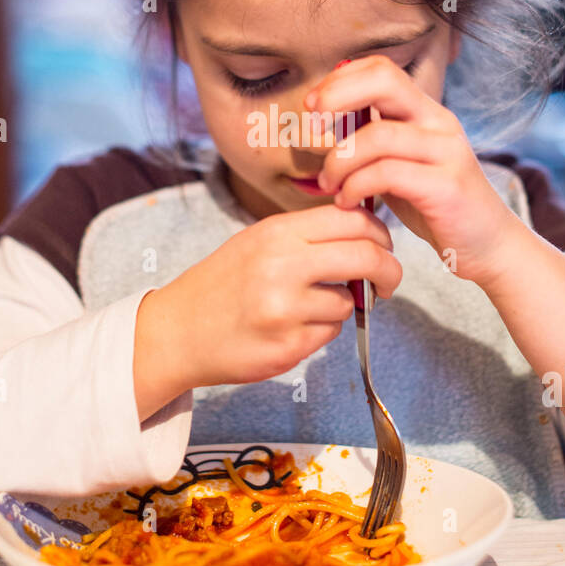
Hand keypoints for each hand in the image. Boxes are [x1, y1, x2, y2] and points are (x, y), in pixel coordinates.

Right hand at [134, 203, 401, 408]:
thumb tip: (366, 235)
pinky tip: (288, 329)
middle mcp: (282, 266)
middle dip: (388, 270)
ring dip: (340, 306)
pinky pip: (329, 334)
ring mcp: (285, 309)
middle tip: (388, 280)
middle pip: (366, 257)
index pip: (351, 220)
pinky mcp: (287, 346)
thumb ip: (306, 236)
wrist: (176, 332)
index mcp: (276, 232)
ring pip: (348, 302)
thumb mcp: (257, 242)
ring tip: (303, 308)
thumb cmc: (221, 285)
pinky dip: (319, 331)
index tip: (383, 245)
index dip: (379, 233)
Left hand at [306, 55, 521, 286]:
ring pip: (378, 135)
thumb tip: (321, 129)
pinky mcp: (447, 185)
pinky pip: (388, 173)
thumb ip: (371, 145)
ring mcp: (446, 151)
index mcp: (425, 112)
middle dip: (337, 96)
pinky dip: (357, 186)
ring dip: (340, 160)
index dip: (341, 79)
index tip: (312, 106)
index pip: (382, 68)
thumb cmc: (435, 207)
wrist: (489, 246)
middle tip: (311, 126)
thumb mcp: (400, 167)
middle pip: (384, 81)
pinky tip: (348, 202)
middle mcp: (439, 122)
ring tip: (329, 184)